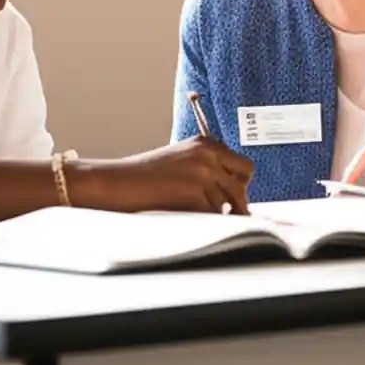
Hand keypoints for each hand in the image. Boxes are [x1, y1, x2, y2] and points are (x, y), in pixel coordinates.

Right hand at [70, 136, 253, 214]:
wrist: (120, 182)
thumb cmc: (146, 176)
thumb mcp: (182, 161)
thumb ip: (208, 169)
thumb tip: (235, 194)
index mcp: (206, 144)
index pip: (244, 166)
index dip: (240, 184)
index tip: (233, 198)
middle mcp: (209, 154)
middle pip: (243, 184)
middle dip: (238, 202)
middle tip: (226, 213)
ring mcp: (203, 172)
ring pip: (229, 204)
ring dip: (217, 213)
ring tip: (194, 212)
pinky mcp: (195, 192)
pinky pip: (213, 215)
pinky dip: (204, 220)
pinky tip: (185, 215)